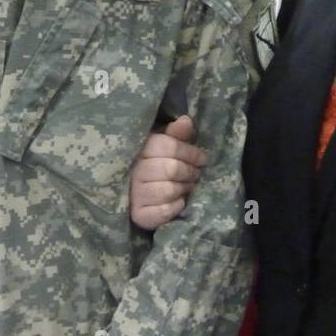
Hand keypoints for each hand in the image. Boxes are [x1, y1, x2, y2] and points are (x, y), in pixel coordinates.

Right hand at [129, 114, 207, 229]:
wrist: (140, 198)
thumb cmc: (158, 166)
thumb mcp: (166, 146)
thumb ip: (176, 134)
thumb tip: (186, 120)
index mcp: (140, 149)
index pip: (169, 146)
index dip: (190, 152)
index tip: (202, 159)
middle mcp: (133, 171)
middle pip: (171, 168)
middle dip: (189, 172)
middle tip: (196, 174)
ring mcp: (134, 194)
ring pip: (169, 189)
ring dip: (184, 188)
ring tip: (187, 186)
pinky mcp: (139, 215)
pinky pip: (165, 210)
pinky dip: (176, 206)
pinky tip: (177, 201)